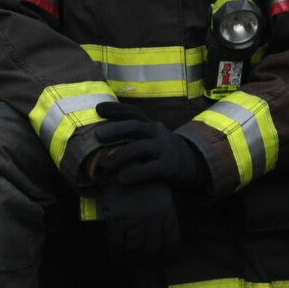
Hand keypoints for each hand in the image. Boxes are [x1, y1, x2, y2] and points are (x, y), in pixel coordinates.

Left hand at [92, 102, 213, 198]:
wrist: (192, 164)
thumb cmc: (162, 152)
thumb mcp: (151, 138)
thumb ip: (133, 136)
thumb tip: (101, 135)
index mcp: (150, 125)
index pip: (133, 113)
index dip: (116, 109)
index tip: (98, 108)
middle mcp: (157, 132)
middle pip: (135, 126)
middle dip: (115, 130)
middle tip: (96, 135)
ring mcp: (164, 148)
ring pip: (140, 148)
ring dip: (120, 155)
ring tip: (104, 165)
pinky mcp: (169, 166)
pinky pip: (150, 169)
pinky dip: (135, 173)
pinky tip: (122, 179)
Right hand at [95, 179, 180, 270]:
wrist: (121, 166)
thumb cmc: (142, 184)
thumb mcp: (161, 197)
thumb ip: (164, 218)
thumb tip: (166, 243)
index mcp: (166, 212)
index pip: (171, 242)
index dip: (167, 257)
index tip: (161, 263)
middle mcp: (152, 217)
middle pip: (152, 249)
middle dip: (147, 262)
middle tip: (143, 267)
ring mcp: (134, 218)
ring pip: (134, 249)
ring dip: (131, 261)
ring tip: (129, 265)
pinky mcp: (117, 218)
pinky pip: (117, 243)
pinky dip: (116, 254)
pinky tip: (116, 258)